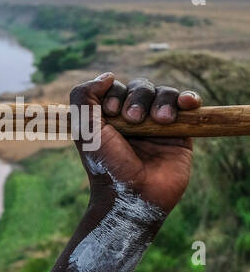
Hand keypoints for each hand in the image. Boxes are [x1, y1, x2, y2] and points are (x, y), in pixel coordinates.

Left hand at [70, 72, 200, 213]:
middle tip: (134, 120)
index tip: (112, 114)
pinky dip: (188, 99)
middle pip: (141, 88)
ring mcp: (157, 126)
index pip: (116, 88)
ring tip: (160, 121)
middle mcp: (132, 120)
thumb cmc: (106, 165)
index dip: (116, 93)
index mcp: (107, 118)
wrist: (133, 196)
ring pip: (164, 94)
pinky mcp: (180, 134)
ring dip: (162, 101)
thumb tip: (108, 75)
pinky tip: (188, 104)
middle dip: (138, 98)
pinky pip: (187, 107)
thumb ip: (83, 97)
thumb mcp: (84, 130)